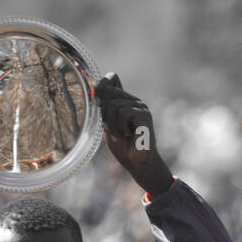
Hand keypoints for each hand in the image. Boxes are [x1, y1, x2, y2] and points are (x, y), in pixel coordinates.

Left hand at [95, 73, 172, 195]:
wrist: (137, 163)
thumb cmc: (123, 147)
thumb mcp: (107, 124)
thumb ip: (104, 108)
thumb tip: (96, 92)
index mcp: (124, 101)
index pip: (111, 78)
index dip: (100, 86)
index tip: (97, 102)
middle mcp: (133, 100)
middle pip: (107, 90)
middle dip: (103, 111)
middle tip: (110, 128)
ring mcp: (140, 106)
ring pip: (113, 104)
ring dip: (111, 124)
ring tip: (120, 135)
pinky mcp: (144, 114)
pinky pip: (122, 113)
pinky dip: (119, 127)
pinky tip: (127, 135)